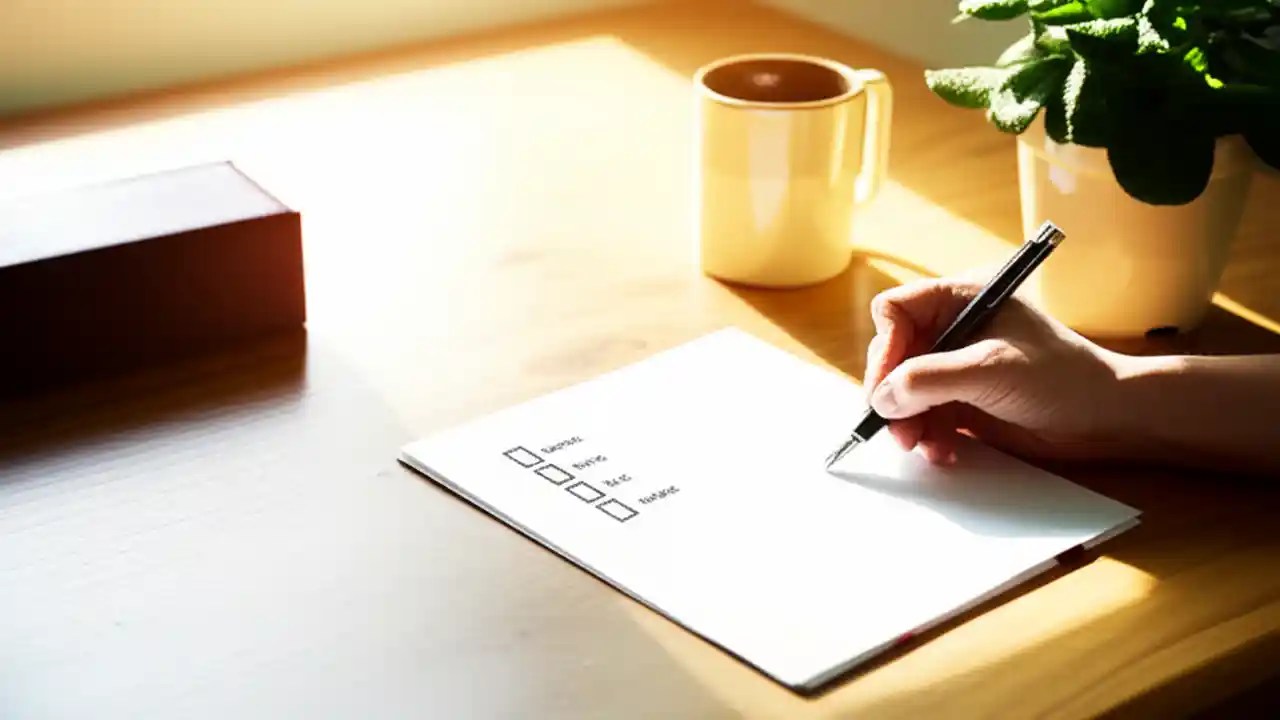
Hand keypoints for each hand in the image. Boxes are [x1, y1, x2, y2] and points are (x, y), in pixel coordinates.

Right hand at [863, 276, 1130, 463]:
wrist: (1107, 418)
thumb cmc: (1060, 377)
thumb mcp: (990, 370)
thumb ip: (930, 380)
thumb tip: (881, 397)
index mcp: (961, 300)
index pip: (896, 311)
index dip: (885, 347)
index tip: (888, 387)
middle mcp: (954, 329)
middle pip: (894, 356)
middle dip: (894, 394)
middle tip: (899, 428)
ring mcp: (958, 366)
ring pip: (905, 392)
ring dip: (908, 422)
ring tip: (923, 446)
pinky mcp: (965, 401)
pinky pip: (926, 417)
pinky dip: (928, 436)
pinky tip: (945, 452)